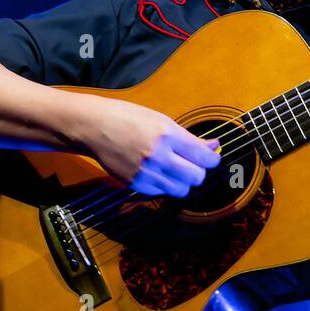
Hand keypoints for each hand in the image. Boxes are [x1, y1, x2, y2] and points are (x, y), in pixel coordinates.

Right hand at [71, 94, 220, 196]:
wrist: (95, 127)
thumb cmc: (129, 118)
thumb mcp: (162, 121)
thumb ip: (189, 138)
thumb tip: (214, 146)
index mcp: (167, 135)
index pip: (203, 157)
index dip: (213, 159)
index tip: (212, 158)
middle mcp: (158, 156)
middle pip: (196, 177)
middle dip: (199, 171)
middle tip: (193, 163)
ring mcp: (146, 173)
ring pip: (181, 189)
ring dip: (183, 181)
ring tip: (176, 169)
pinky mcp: (136, 184)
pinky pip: (162, 192)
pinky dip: (165, 185)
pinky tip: (158, 171)